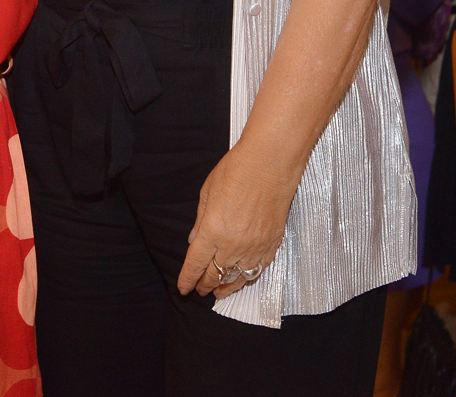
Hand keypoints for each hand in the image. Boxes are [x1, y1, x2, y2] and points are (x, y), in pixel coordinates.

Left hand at [176, 145, 295, 301]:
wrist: (270, 163)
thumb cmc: (237, 171)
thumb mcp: (207, 193)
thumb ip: (200, 222)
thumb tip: (193, 241)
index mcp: (212, 231)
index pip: (195, 265)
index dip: (188, 280)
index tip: (184, 288)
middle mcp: (232, 245)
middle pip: (215, 275)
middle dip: (205, 285)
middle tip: (200, 290)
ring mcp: (254, 247)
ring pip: (237, 278)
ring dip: (226, 287)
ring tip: (218, 293)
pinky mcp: (271, 244)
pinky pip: (257, 269)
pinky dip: (247, 277)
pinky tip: (241, 277)